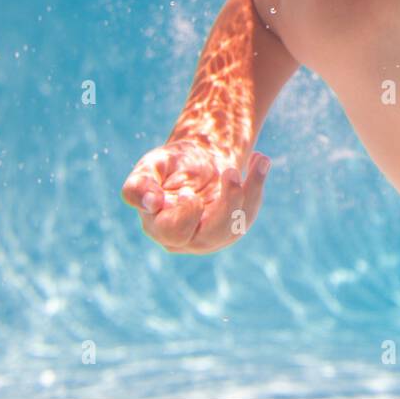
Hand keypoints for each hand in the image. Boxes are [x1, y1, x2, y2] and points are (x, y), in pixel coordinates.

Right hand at [121, 140, 270, 253]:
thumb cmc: (168, 165)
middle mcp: (187, 239)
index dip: (185, 212)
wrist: (195, 160)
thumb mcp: (150, 166)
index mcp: (158, 227)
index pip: (174, 231)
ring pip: (236, 225)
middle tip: (230, 171)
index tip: (190, 191)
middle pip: (212, 234)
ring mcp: (212, 237)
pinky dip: (257, 185)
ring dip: (250, 190)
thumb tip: (151, 203)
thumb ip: (139, 184)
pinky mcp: (233, 227)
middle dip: (227, 202)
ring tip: (260, 159)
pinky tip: (260, 160)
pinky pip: (249, 213)